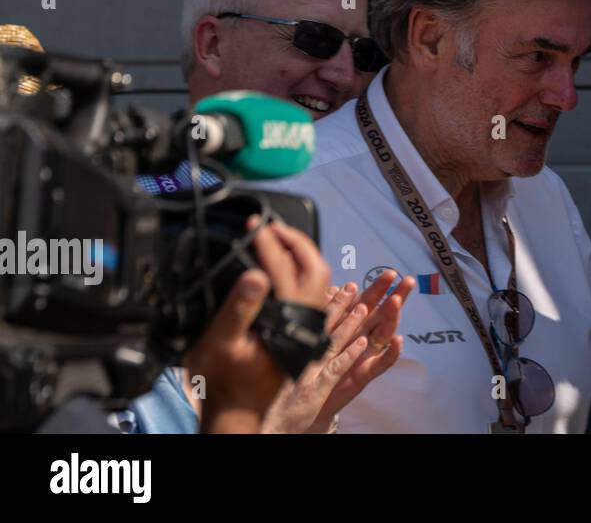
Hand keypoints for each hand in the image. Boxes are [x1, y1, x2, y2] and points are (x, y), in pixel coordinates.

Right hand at [189, 217, 330, 433]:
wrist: (236, 414)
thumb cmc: (224, 382)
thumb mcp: (222, 343)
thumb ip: (239, 308)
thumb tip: (256, 274)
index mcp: (287, 320)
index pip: (284, 270)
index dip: (270, 243)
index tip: (256, 225)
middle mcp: (305, 322)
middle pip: (315, 270)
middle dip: (297, 242)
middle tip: (273, 227)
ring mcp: (307, 328)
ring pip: (320, 282)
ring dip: (304, 256)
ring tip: (281, 240)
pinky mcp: (302, 333)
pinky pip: (316, 296)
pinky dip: (307, 274)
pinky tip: (295, 269)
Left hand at [261, 270, 412, 432]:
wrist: (307, 396)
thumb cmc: (315, 363)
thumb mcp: (320, 333)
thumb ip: (327, 311)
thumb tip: (332, 289)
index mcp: (353, 327)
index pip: (370, 302)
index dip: (380, 288)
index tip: (390, 272)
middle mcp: (364, 338)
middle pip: (383, 314)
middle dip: (396, 296)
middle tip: (407, 281)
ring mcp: (366, 356)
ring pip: (384, 334)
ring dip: (392, 317)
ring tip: (396, 302)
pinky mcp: (364, 374)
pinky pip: (381, 364)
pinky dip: (391, 353)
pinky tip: (399, 341)